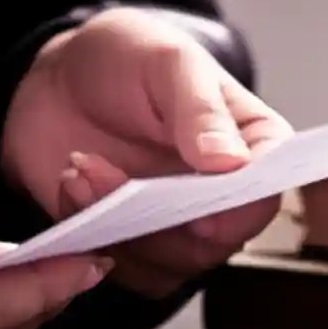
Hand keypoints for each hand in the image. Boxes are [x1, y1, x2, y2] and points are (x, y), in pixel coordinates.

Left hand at [1, 7, 293, 297]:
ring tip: (80, 168)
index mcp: (251, 147)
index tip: (202, 211)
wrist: (61, 79)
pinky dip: (93, 236)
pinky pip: (125, 269)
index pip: (266, 193)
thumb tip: (234, 161)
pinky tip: (72, 184)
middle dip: (163, 219)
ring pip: (169, 263)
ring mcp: (179, 226)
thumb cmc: (127, 60)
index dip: (240, 210)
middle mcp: (223, 196)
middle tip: (114, 178)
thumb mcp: (168, 63)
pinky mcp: (136, 245)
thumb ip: (201, 110)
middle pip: (218, 242)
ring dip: (121, 227)